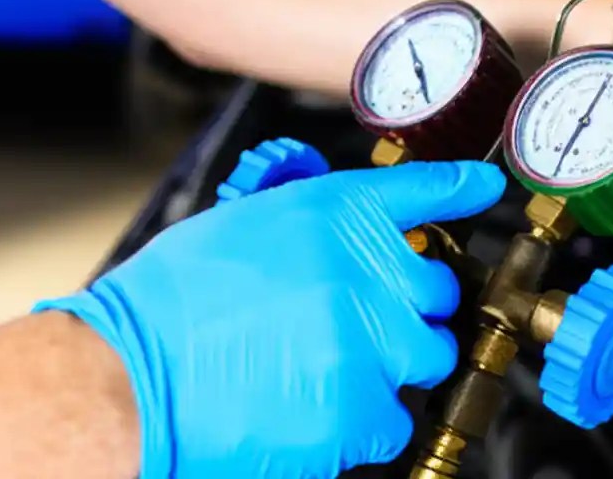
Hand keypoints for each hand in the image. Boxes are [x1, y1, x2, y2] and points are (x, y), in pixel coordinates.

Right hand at [34, 161, 505, 477]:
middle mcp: (367, 272)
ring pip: (426, 359)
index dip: (461, 189)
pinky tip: (319, 411)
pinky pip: (395, 421)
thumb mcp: (241, 222)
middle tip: (364, 324)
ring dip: (393, 367)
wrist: (128, 377)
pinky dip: (367, 423)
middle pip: (438, 293)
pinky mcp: (360, 412)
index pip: (423, 190)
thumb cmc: (169, 303)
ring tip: (332, 372)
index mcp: (334, 215)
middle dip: (410, 308)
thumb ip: (303, 213)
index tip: (484, 190)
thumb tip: (331, 208)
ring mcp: (370, 344)